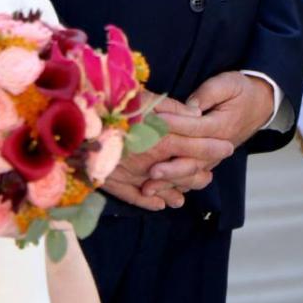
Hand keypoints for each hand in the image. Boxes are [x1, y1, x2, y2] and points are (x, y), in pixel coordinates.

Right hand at [101, 97, 232, 208]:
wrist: (73, 129)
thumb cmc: (109, 106)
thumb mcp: (144, 98)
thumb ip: (171, 107)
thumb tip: (195, 113)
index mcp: (161, 138)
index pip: (196, 145)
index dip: (214, 146)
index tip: (228, 147)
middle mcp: (151, 161)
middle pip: (183, 171)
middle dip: (199, 173)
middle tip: (209, 175)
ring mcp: (133, 176)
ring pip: (163, 189)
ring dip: (178, 190)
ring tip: (186, 195)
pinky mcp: (115, 183)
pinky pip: (137, 197)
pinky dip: (151, 201)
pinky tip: (161, 204)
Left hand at [127, 75, 263, 200]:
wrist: (259, 105)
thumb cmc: (240, 91)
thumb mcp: (228, 84)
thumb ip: (208, 93)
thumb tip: (190, 107)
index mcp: (222, 126)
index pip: (195, 128)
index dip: (174, 126)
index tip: (154, 125)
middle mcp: (218, 146)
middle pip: (194, 161)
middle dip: (171, 168)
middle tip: (152, 171)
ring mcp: (214, 157)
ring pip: (191, 174)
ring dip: (170, 182)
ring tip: (149, 189)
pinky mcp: (208, 162)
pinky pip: (192, 178)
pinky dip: (175, 187)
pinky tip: (157, 193)